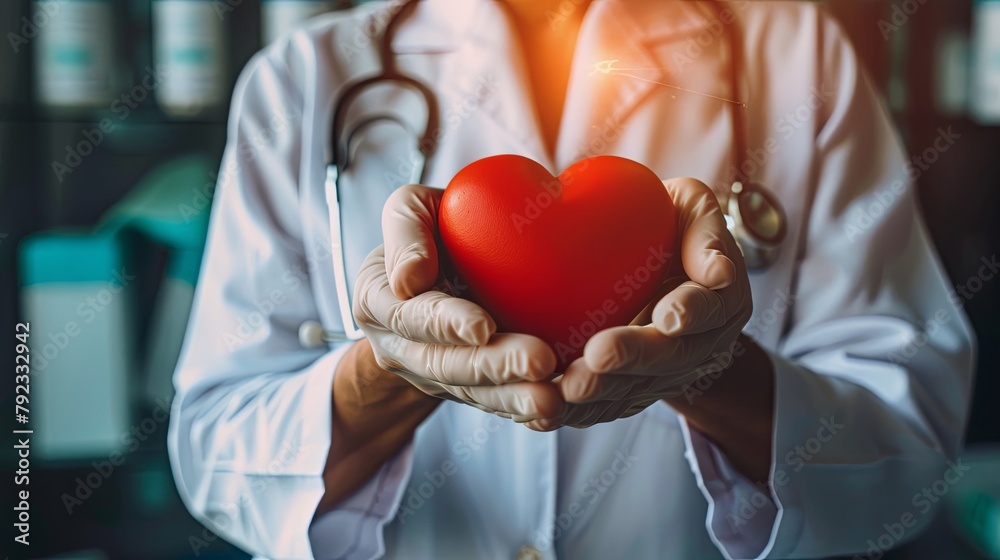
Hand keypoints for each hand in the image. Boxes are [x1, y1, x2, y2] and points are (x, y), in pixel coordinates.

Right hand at [353, 184, 563, 421]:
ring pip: (471, 392)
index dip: (445, 324)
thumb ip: (404, 229)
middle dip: (493, 366)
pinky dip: (521, 409)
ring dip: (512, 397)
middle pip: (444, 363)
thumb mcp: (410, 208)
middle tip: (539, 361)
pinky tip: (552, 409)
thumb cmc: (435, 228)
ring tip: (551, 397)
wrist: (445, 264)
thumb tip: (409, 279)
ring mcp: (430, 373)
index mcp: (378, 299)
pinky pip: (491, 404)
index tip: (482, 327)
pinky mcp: (463, 388)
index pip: (410, 316)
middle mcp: (398, 345)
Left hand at [525, 178, 752, 430]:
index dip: (693, 311)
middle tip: (599, 354)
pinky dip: (583, 411)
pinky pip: (610, 406)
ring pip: (638, 388)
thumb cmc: (667, 221)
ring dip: (605, 392)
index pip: (712, 306)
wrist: (651, 260)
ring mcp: (669, 372)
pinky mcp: (634, 389)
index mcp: (723, 296)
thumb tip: (717, 272)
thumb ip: (706, 231)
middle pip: (672, 356)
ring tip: (570, 387)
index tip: (669, 315)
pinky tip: (552, 408)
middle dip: (636, 357)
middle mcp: (702, 342)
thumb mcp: (691, 208)